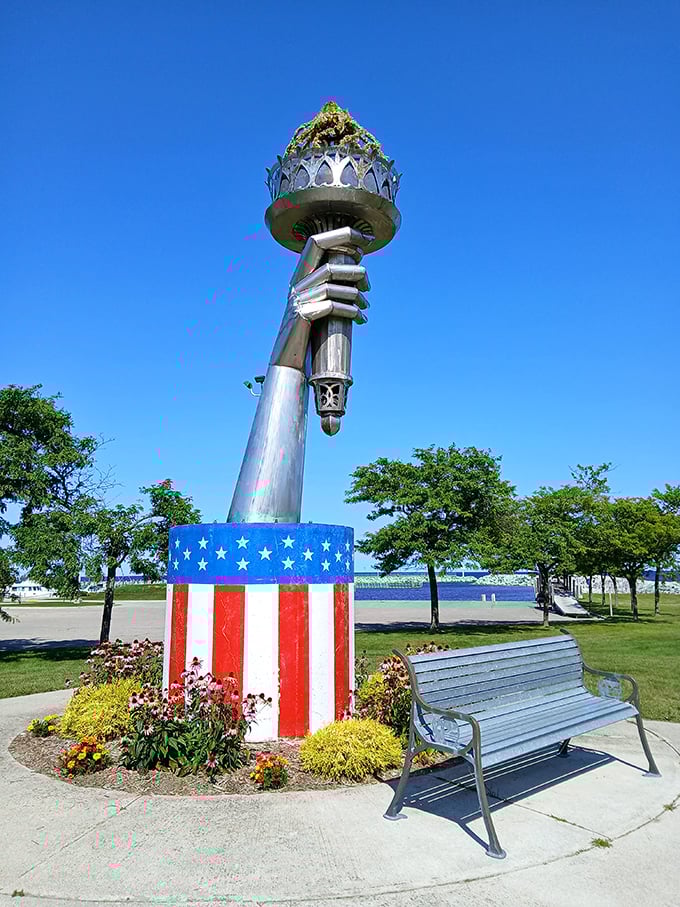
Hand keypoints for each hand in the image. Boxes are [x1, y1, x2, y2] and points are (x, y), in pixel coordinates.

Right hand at [270, 226, 371, 371]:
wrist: (288, 355)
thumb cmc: (308, 326)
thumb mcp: (317, 299)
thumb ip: (329, 282)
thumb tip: (359, 268)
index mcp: (301, 273)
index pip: (317, 240)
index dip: (343, 235)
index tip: (366, 240)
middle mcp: (296, 282)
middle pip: (331, 265)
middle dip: (355, 272)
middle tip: (368, 285)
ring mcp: (298, 299)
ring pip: (333, 286)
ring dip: (356, 296)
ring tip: (366, 306)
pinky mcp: (302, 315)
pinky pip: (331, 306)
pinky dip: (350, 311)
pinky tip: (360, 318)